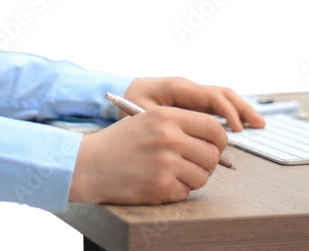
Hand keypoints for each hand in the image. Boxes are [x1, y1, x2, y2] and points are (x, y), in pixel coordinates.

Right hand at [68, 105, 225, 204]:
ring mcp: (166, 162)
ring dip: (191, 178)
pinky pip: (186, 192)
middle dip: (205, 163)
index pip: (212, 127)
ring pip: (202, 176)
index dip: (218, 139)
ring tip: (170, 173)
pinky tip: (158, 182)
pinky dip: (176, 191)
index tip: (213, 146)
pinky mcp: (162, 185)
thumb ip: (179, 125)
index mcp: (165, 116)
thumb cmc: (119, 143)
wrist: (90, 165)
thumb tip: (215, 140)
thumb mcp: (146, 120)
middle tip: (191, 164)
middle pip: (212, 154)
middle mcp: (168, 137)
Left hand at [124, 77, 265, 131]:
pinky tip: (242, 126)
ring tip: (257, 124)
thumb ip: (165, 122)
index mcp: (178, 87)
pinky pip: (216, 106)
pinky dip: (232, 114)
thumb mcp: (142, 113)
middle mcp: (188, 88)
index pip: (210, 95)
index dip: (226, 111)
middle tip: (258, 125)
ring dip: (241, 110)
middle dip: (242, 108)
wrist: (121, 95)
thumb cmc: (129, 104)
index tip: (236, 129)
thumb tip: (189, 135)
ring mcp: (192, 95)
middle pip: (222, 94)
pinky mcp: (192, 103)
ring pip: (223, 98)